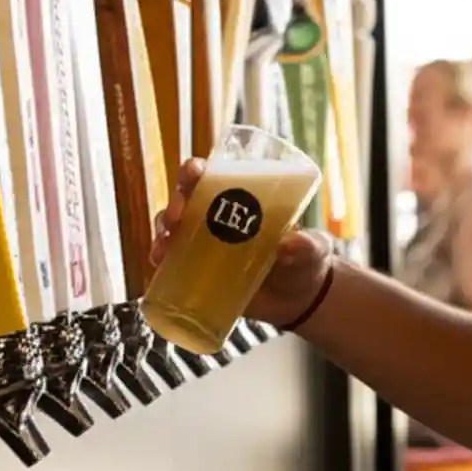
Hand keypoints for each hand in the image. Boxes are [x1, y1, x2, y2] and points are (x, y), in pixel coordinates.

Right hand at [150, 158, 335, 326]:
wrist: (300, 300)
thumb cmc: (306, 261)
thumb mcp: (313, 249)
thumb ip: (306, 245)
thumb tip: (290, 244)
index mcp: (241, 199)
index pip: (211, 176)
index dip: (195, 170)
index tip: (193, 174)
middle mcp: (216, 217)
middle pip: (184, 199)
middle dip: (174, 203)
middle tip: (176, 218)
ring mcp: (205, 244)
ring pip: (172, 229)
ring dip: (161, 232)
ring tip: (163, 248)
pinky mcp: (199, 271)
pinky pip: (172, 261)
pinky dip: (161, 259)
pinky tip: (159, 263)